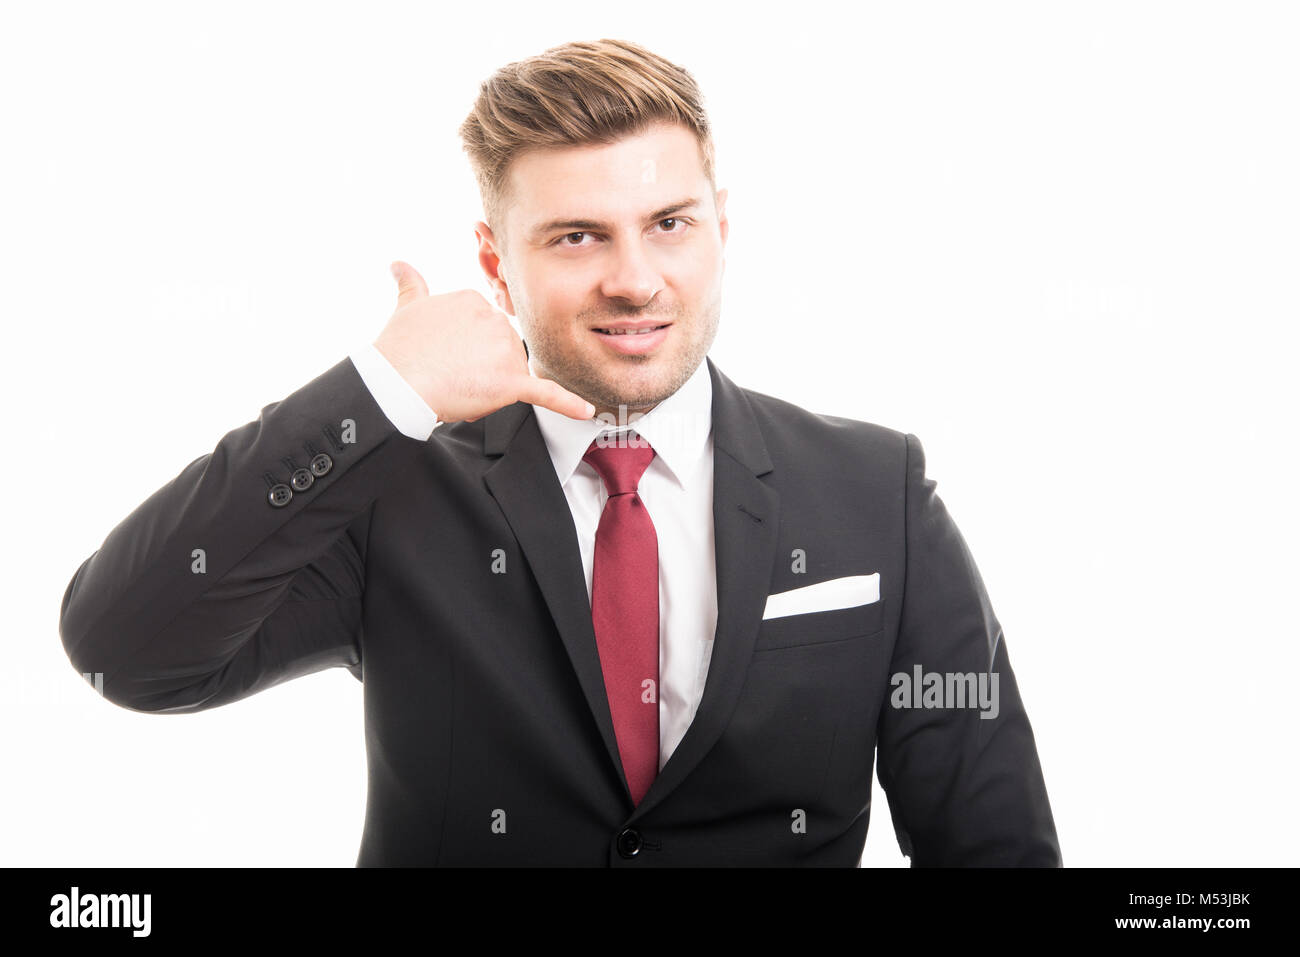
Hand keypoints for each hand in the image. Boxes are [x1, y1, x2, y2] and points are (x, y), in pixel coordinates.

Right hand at [374, 261, 594, 423]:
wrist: (397, 382)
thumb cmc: (400, 349)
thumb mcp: (407, 308)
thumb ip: (410, 285)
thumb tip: (397, 264)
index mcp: (473, 299)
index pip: (485, 329)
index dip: (467, 350)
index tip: (445, 356)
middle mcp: (495, 319)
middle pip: (501, 351)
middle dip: (480, 369)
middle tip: (449, 375)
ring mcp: (505, 350)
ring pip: (511, 373)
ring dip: (491, 387)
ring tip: (459, 388)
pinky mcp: (511, 382)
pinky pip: (545, 393)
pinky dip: (567, 404)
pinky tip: (586, 410)